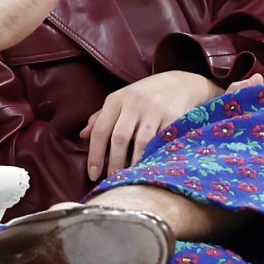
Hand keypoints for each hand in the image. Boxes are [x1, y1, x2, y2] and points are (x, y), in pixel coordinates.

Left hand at [80, 70, 222, 179]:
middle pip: (119, 139)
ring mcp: (155, 109)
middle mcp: (134, 102)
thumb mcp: (121, 100)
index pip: (100, 130)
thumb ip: (101, 117)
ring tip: (130, 177)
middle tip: (112, 180)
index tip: (92, 174)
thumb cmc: (144, 96)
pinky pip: (161, 142)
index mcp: (116, 99)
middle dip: (114, 164)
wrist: (181, 83)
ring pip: (141, 143)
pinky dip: (153, 157)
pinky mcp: (173, 117)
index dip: (94, 155)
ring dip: (134, 164)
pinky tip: (148, 167)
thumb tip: (83, 136)